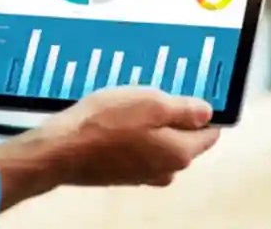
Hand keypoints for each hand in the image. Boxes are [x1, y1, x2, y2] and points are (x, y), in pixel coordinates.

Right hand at [0, 88, 220, 209]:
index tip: (188, 94)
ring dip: (147, 125)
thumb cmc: (103, 124)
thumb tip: (206, 112)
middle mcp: (166, 170)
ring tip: (126, 105)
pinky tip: (111, 121)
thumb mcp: (151, 102)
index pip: (209, 132)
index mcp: (180, 153)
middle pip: (183, 138)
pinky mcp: (122, 173)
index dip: (202, 111)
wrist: (61, 150)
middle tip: (148, 95)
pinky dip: (129, 135)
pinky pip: (136, 149)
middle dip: (171, 116)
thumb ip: (184, 109)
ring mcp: (143, 174)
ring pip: (158, 142)